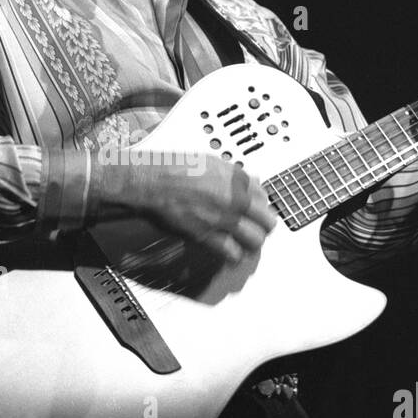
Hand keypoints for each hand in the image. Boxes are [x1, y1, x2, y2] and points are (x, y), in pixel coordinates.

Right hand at [98, 152, 277, 265]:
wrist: (150, 182)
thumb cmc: (173, 169)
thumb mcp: (210, 162)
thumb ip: (233, 175)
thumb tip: (249, 181)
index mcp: (236, 179)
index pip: (265, 197)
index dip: (262, 205)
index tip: (258, 210)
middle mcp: (234, 199)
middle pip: (267, 221)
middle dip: (264, 227)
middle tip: (259, 229)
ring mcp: (223, 219)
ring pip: (255, 240)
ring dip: (252, 243)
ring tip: (247, 243)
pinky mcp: (207, 235)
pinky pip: (232, 252)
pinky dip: (234, 256)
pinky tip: (232, 254)